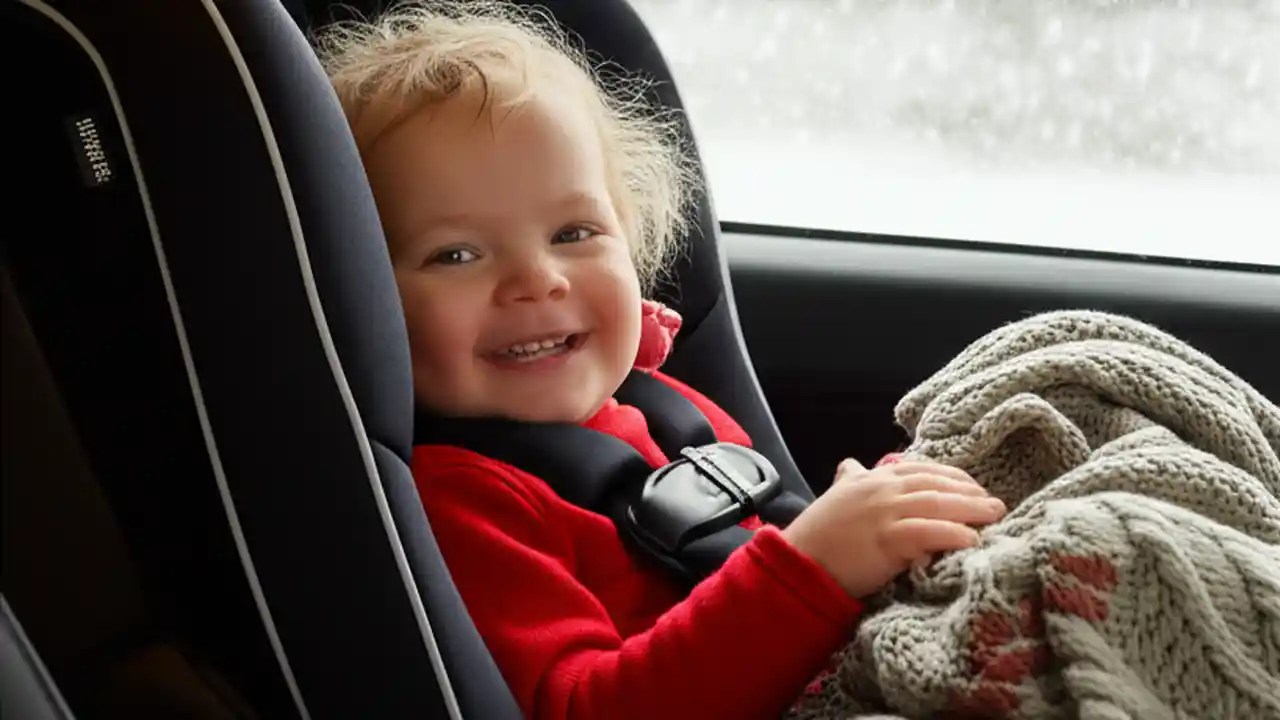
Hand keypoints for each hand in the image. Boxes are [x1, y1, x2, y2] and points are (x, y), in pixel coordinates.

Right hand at [781, 458, 1004, 598]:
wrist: (800, 562)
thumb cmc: (819, 534)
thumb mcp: (836, 495)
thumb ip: (850, 478)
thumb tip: (851, 465)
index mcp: (872, 478)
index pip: (920, 469)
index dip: (950, 475)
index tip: (972, 485)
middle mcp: (881, 490)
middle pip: (934, 484)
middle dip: (968, 491)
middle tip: (994, 501)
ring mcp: (884, 513)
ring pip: (936, 504)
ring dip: (970, 509)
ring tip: (994, 515)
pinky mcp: (887, 540)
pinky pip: (927, 533)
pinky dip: (952, 534)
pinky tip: (972, 539)